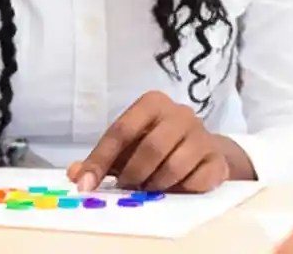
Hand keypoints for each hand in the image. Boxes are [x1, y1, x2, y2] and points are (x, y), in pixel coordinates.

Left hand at [68, 90, 229, 192]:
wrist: (203, 150)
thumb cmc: (158, 145)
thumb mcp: (128, 147)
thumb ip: (103, 159)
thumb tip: (76, 174)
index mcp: (152, 103)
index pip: (121, 131)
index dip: (100, 160)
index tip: (86, 185)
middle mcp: (179, 113)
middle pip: (150, 148)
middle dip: (133, 174)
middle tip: (126, 188)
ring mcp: (202, 134)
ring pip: (174, 166)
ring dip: (156, 184)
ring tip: (149, 187)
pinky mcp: (216, 158)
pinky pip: (196, 180)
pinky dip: (181, 189)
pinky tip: (175, 188)